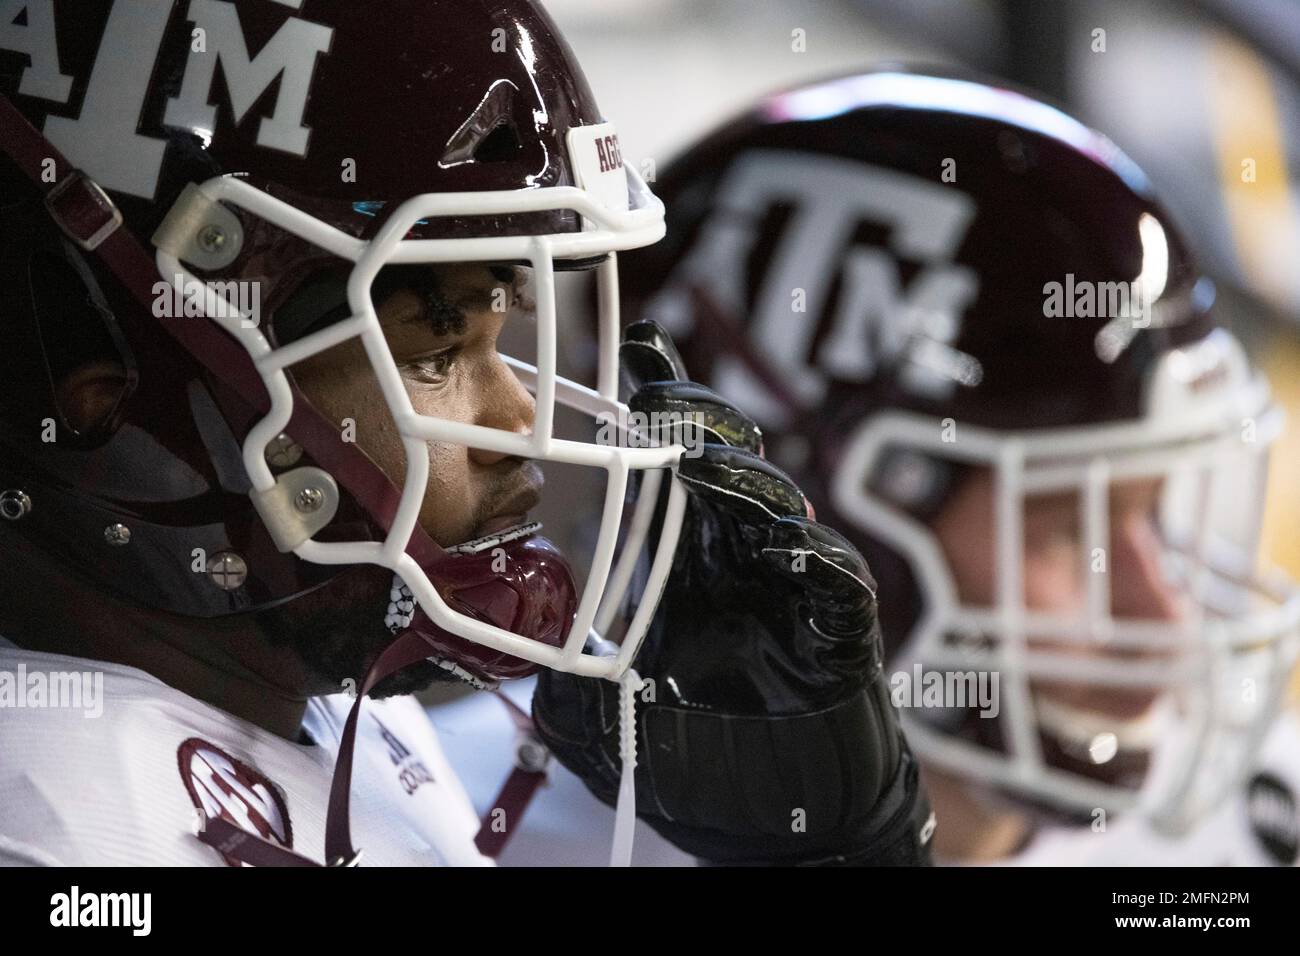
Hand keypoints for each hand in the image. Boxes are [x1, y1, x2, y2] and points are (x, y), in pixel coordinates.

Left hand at [533, 322, 931, 864]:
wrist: (779, 829)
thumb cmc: (703, 764)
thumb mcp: (608, 724)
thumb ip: (565, 685)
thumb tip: (508, 660)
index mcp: (685, 568)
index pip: (670, 472)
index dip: (662, 408)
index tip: (637, 349)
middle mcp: (739, 566)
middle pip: (727, 466)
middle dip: (697, 425)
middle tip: (658, 405)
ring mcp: (791, 597)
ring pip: (779, 511)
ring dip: (745, 484)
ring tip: (705, 466)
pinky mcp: (838, 639)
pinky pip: (837, 587)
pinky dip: (817, 562)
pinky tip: (791, 545)